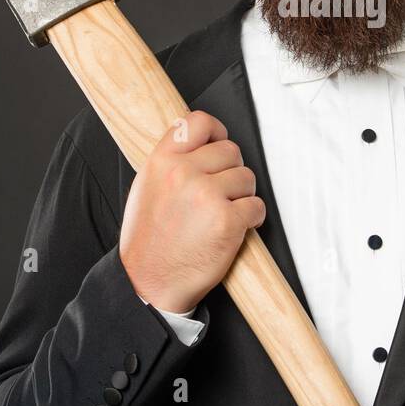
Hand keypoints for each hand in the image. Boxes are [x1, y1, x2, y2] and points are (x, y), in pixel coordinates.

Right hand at [119, 110, 265, 312]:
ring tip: (223, 213)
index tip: (218, 145)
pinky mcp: (228, 221)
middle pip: (230, 151)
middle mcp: (184, 173)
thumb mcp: (147, 187)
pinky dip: (252, 218)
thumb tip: (197, 144)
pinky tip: (235, 228)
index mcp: (162, 162)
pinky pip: (257, 206)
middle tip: (219, 194)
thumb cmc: (149, 240)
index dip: (216, 132)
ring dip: (242, 195)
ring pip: (247, 177)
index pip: (199, 122)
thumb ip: (171, 161)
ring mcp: (207, 196)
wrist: (148, 283)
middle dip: (230, 171)